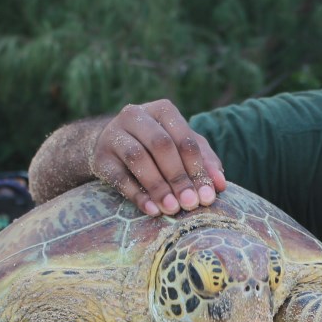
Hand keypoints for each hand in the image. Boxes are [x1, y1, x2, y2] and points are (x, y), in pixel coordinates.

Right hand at [91, 100, 226, 215]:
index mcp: (162, 110)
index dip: (197, 168)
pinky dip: (137, 195)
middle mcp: (135, 116)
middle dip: (178, 177)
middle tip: (191, 203)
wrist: (111, 146)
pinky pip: (119, 176)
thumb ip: (204, 161)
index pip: (184, 139)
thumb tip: (220, 184)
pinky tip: (153, 210)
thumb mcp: (183, 147)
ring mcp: (114, 134)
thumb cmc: (157, 147)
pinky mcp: (100, 157)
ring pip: (138, 158)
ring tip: (172, 208)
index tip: (208, 195)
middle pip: (161, 145)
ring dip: (158, 186)